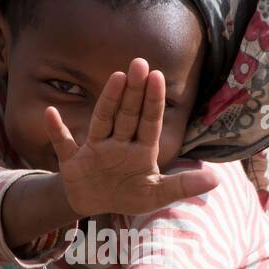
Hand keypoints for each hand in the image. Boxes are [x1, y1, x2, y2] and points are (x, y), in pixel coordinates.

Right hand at [44, 57, 218, 217]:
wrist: (95, 205)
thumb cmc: (129, 195)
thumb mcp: (157, 195)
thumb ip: (183, 186)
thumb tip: (217, 180)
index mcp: (141, 150)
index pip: (149, 122)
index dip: (153, 101)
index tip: (158, 76)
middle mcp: (119, 143)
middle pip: (128, 114)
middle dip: (134, 91)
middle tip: (140, 63)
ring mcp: (95, 149)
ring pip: (103, 120)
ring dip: (108, 100)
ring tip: (116, 77)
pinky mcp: (73, 161)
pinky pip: (63, 144)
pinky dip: (56, 130)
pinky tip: (50, 113)